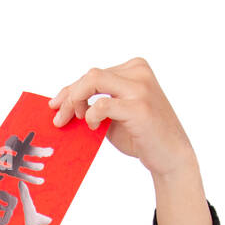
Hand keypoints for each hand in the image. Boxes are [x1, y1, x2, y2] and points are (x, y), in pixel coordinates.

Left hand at [48, 57, 195, 178]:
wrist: (169, 155)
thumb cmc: (141, 135)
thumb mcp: (115, 115)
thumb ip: (96, 105)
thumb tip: (65, 105)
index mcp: (134, 69)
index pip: (93, 74)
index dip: (70, 90)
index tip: (55, 105)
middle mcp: (138, 72)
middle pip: (90, 75)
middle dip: (69, 97)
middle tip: (60, 119)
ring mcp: (140, 88)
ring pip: (93, 80)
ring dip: (76, 102)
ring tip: (76, 121)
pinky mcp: (139, 107)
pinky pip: (102, 104)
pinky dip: (91, 115)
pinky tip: (93, 125)